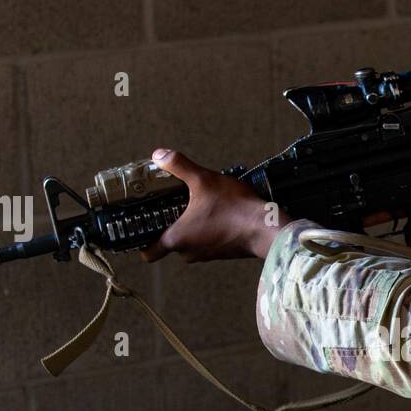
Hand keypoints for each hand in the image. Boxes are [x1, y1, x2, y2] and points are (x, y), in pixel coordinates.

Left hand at [140, 148, 288, 262]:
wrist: (268, 229)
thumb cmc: (235, 209)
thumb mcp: (203, 179)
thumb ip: (179, 166)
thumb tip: (159, 155)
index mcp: (177, 239)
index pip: (149, 253)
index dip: (142, 242)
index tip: (141, 230)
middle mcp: (190, 252)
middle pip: (170, 244)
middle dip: (171, 226)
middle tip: (172, 207)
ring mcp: (208, 255)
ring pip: (191, 243)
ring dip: (192, 228)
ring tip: (199, 206)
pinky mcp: (224, 252)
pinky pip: (209, 243)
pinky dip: (209, 230)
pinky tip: (218, 212)